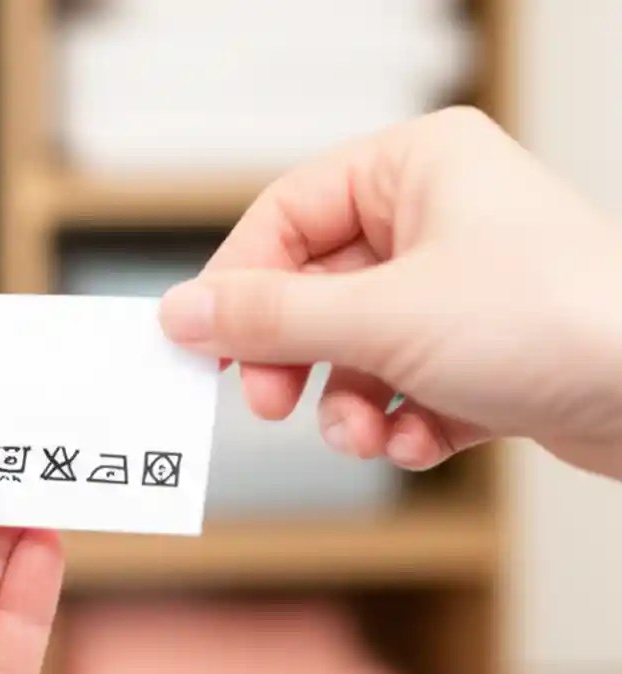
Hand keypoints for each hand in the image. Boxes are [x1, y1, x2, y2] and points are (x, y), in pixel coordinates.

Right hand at [159, 107, 621, 477]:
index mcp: (416, 167)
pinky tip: (420, 442)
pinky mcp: (487, 350)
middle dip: (296, 357)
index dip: (239, 283)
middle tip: (268, 402)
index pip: (287, 214)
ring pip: (359, 345)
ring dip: (349, 402)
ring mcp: (465, 285)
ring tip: (364, 436)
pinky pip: (408, 382)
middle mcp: (439, 216)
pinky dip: (402, 420)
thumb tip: (182, 313)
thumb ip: (270, 318)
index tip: (204, 344)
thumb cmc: (555, 319)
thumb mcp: (383, 319)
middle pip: (317, 286)